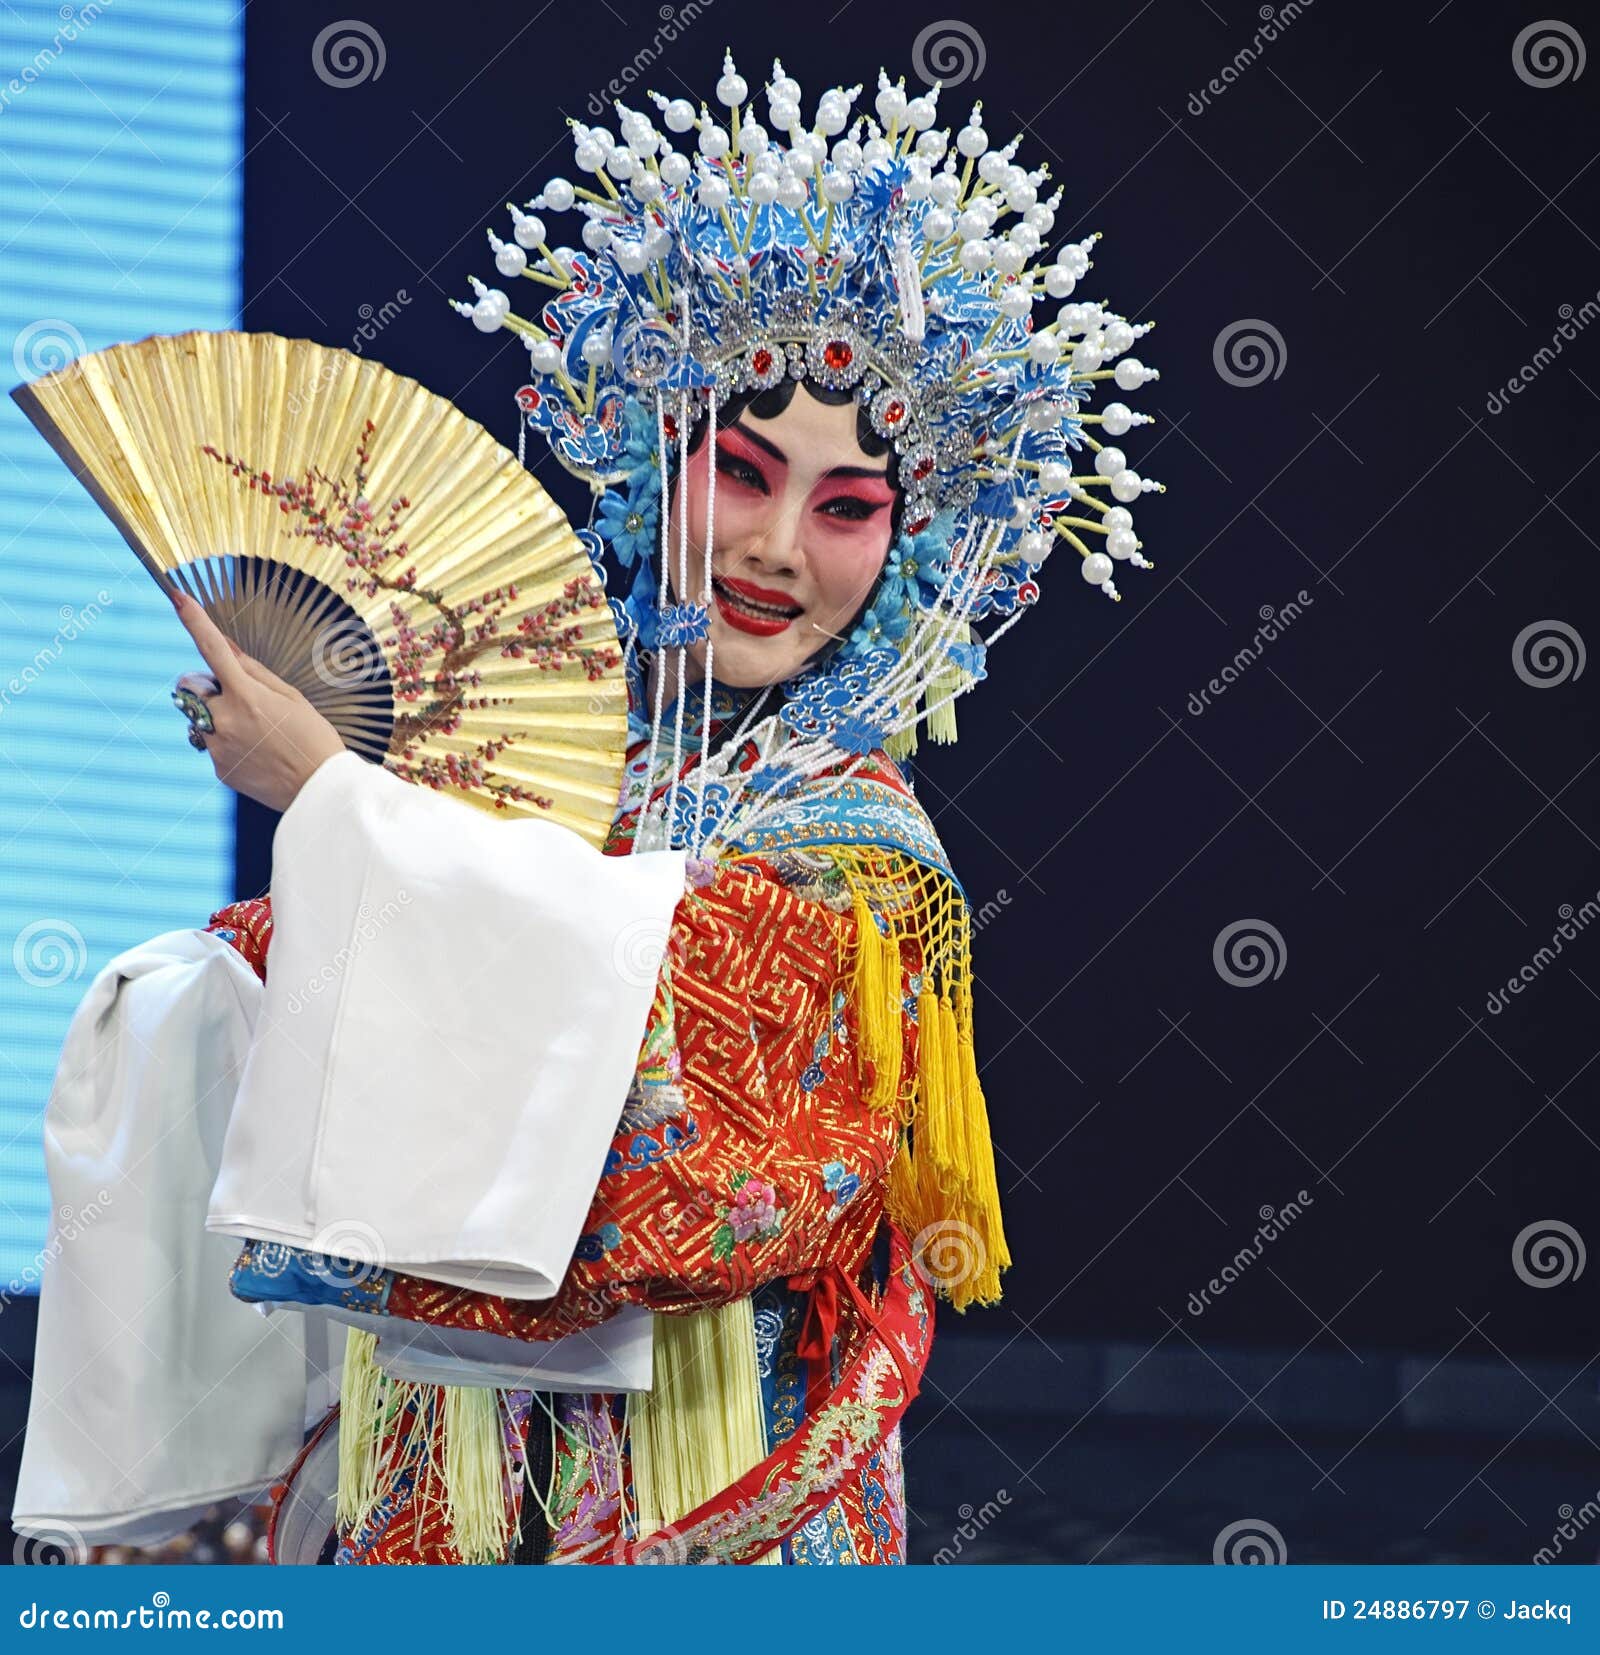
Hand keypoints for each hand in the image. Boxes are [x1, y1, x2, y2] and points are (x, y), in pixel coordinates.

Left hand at [169, 585, 347, 812]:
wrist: (320, 791)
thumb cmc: (314, 738)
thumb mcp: (292, 698)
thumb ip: (254, 672)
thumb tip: (226, 648)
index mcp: (247, 696)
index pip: (214, 650)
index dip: (194, 621)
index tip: (178, 597)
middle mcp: (224, 720)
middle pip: (191, 688)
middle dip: (206, 687)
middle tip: (241, 700)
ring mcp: (218, 747)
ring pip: (200, 718)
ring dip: (218, 718)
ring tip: (257, 736)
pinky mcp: (219, 768)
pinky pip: (212, 745)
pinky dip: (228, 744)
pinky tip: (258, 754)